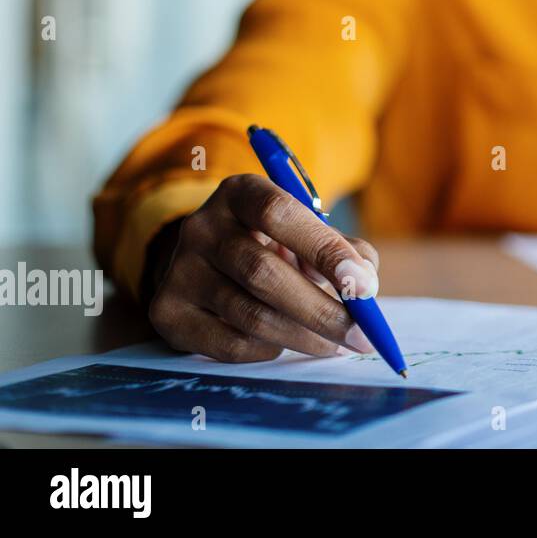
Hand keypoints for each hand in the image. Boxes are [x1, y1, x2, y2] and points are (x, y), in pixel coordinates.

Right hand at [147, 174, 381, 361]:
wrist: (208, 261)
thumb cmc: (274, 242)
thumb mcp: (307, 230)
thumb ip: (344, 251)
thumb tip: (364, 287)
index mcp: (240, 193)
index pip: (279, 214)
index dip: (324, 250)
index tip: (364, 286)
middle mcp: (201, 227)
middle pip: (263, 273)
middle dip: (321, 310)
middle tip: (361, 335)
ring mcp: (179, 270)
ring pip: (250, 315)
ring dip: (303, 336)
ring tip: (336, 344)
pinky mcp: (168, 312)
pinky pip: (229, 344)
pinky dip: (269, 349)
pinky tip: (287, 341)